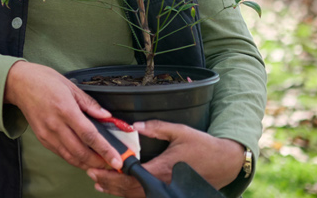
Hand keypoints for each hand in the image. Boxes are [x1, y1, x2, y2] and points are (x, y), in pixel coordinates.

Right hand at [4, 62, 120, 171]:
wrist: (19, 84)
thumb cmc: (44, 81)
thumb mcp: (70, 86)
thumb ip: (89, 103)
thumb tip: (106, 116)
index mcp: (65, 110)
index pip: (90, 135)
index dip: (105, 150)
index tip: (117, 160)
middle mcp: (56, 125)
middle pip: (81, 152)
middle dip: (99, 162)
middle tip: (113, 165)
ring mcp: (47, 134)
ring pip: (71, 157)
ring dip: (87, 164)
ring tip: (101, 165)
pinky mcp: (42, 138)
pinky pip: (61, 154)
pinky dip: (74, 159)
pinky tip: (84, 159)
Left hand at [86, 121, 244, 196]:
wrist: (225, 163)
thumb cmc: (203, 147)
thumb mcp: (180, 131)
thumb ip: (155, 127)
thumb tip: (133, 126)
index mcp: (160, 169)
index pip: (128, 175)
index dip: (110, 174)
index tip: (95, 167)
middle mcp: (161, 184)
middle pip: (128, 189)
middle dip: (108, 182)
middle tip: (91, 174)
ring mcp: (165, 192)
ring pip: (135, 196)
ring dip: (116, 190)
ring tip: (100, 182)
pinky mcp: (169, 193)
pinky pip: (144, 197)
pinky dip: (130, 193)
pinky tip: (121, 189)